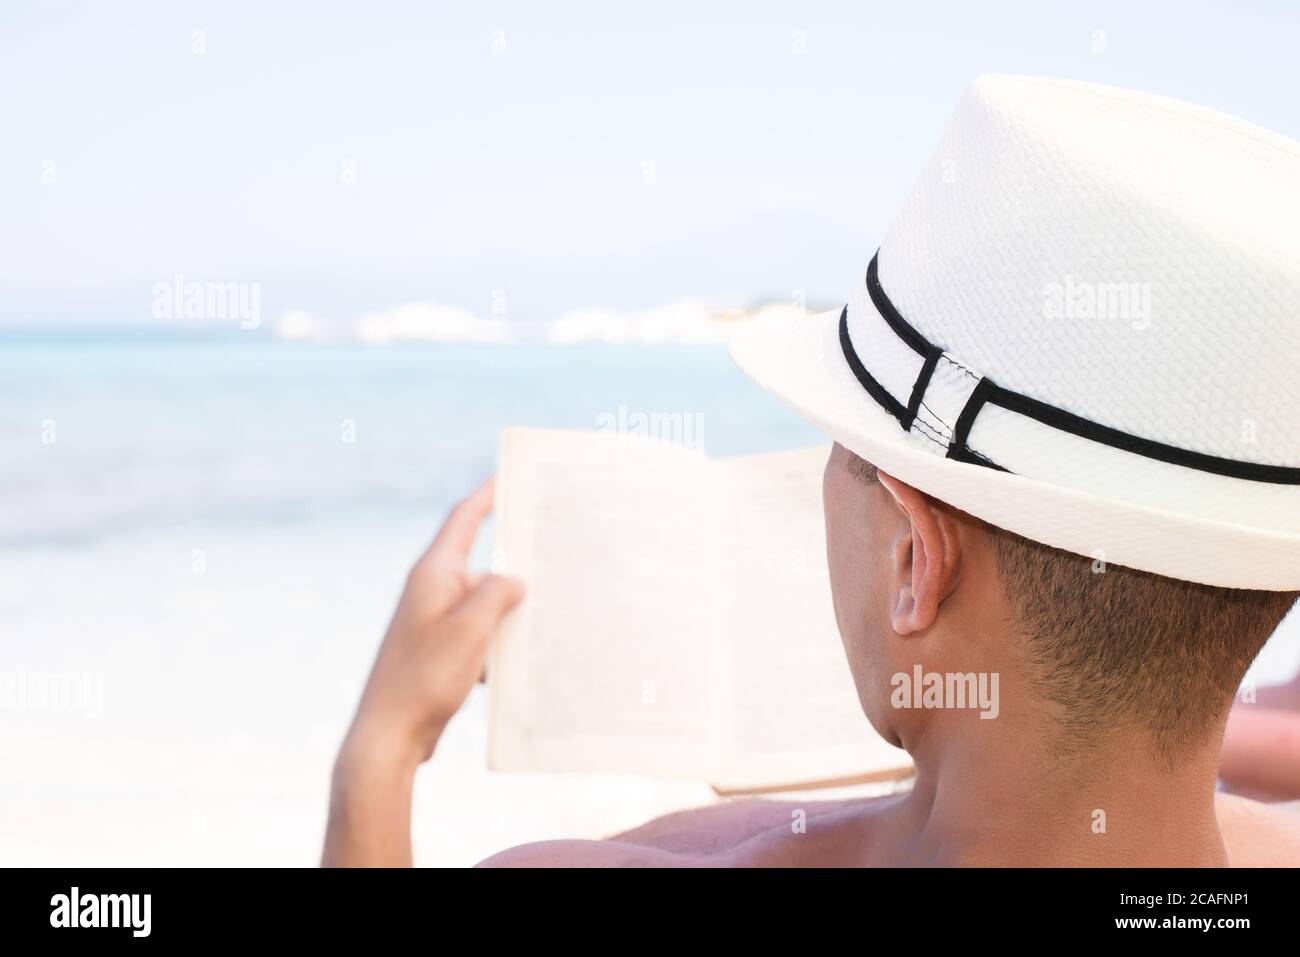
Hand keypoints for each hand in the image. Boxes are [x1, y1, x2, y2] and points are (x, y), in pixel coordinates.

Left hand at [342, 479, 524, 769]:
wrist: (387, 737)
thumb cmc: (423, 680)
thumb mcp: (470, 630)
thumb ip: (498, 594)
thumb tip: (515, 579)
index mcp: (433, 574)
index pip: (463, 520)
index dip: (487, 495)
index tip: (509, 475)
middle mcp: (432, 592)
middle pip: (483, 568)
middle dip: (516, 572)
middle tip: (555, 563)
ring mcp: (433, 623)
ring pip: (485, 607)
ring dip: (509, 618)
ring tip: (545, 624)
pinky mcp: (438, 652)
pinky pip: (478, 636)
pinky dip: (496, 646)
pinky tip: (515, 666)